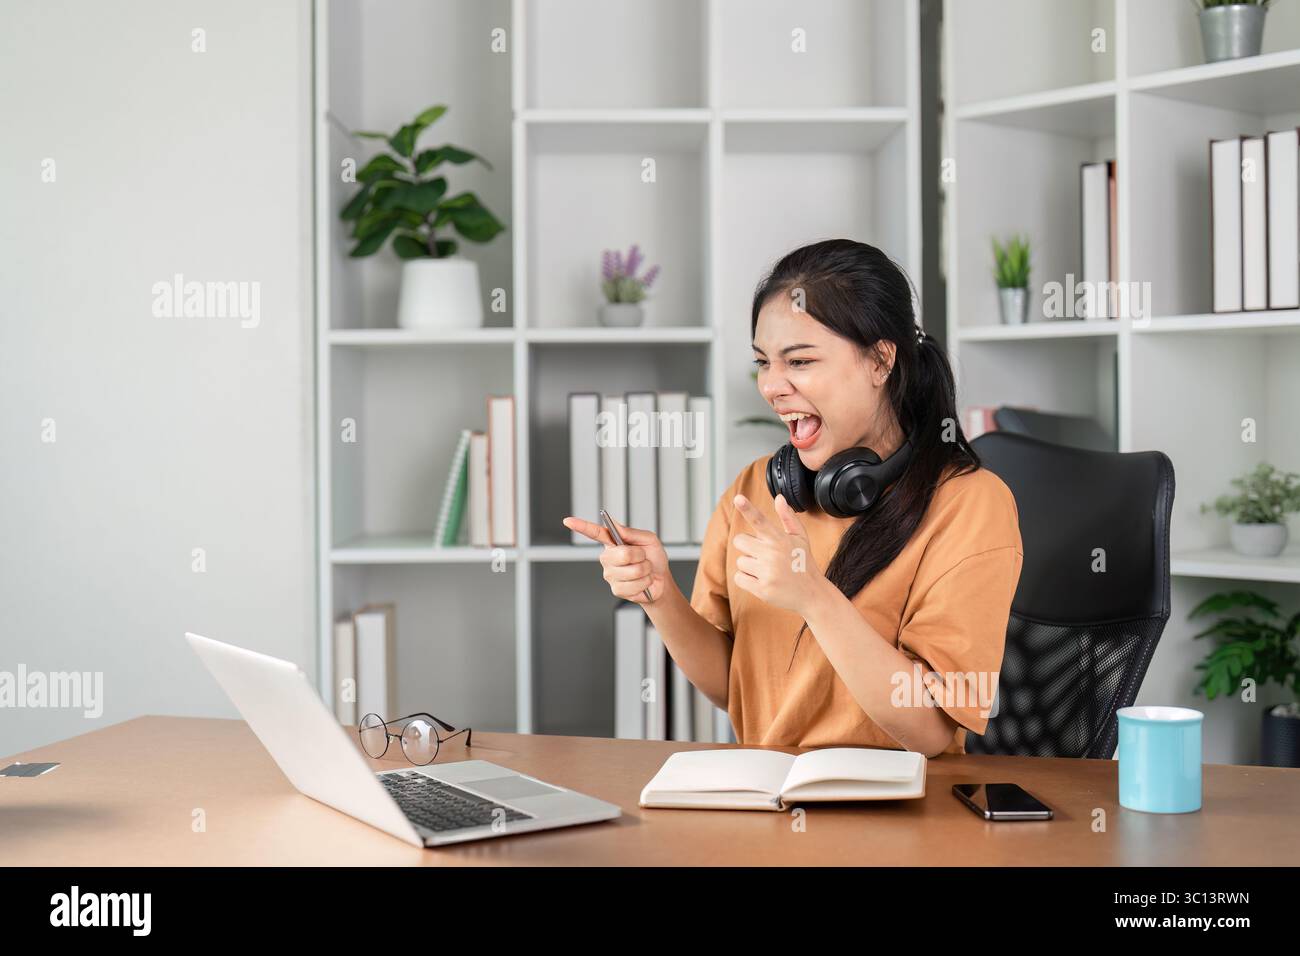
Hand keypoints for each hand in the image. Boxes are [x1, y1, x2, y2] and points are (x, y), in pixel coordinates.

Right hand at [562, 515, 671, 604]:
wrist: (661, 580)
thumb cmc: (653, 558)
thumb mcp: (649, 539)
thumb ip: (632, 532)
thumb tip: (615, 525)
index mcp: (613, 542)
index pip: (595, 533)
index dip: (582, 526)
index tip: (568, 521)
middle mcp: (608, 558)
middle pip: (622, 554)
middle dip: (640, 556)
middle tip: (642, 558)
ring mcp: (610, 574)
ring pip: (633, 571)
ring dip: (645, 570)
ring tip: (644, 570)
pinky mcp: (616, 589)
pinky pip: (635, 584)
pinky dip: (645, 582)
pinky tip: (642, 582)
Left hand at [732, 493, 827, 615]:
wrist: (812, 594)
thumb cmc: (804, 563)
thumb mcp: (801, 538)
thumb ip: (788, 517)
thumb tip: (779, 498)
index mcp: (780, 539)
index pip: (760, 520)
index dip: (748, 509)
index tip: (738, 498)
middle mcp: (772, 554)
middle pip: (739, 541)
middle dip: (747, 547)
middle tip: (763, 554)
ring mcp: (767, 572)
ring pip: (740, 561)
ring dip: (750, 566)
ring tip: (768, 570)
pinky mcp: (762, 588)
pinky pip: (739, 578)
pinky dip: (747, 580)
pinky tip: (762, 581)